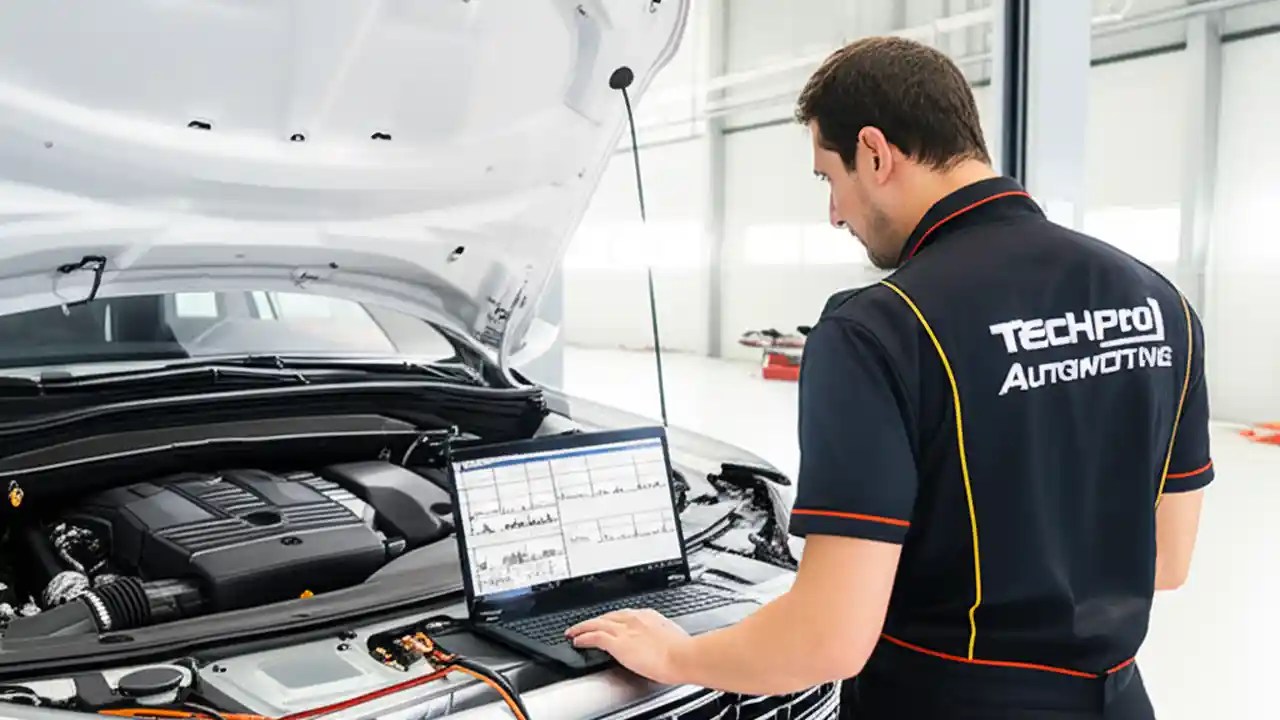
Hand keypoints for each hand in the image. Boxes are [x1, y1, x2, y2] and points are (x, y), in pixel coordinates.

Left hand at [565, 609, 693, 683]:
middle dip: (595, 620)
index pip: (623, 614)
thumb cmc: (683, 651)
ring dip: (582, 627)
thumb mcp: (672, 637)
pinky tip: (577, 641)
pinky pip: (594, 637)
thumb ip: (660, 637)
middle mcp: (634, 619)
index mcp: (648, 616)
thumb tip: (660, 643)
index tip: (607, 622)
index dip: (611, 619)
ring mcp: (625, 630)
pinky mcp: (618, 643)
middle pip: (607, 616)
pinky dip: (583, 637)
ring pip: (596, 624)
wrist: (683, 656)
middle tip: (585, 624)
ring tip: (573, 631)